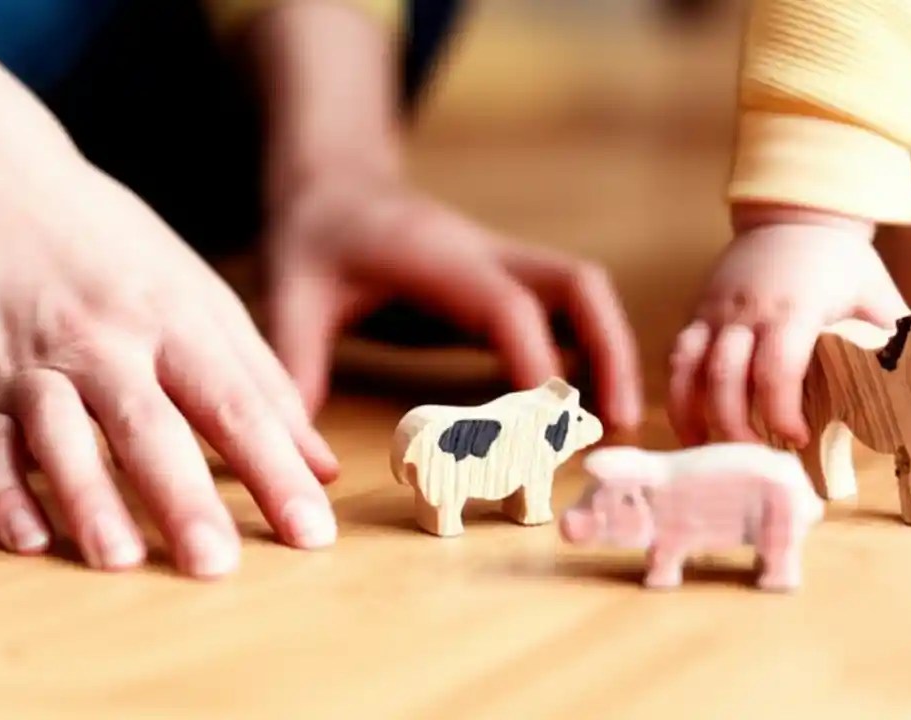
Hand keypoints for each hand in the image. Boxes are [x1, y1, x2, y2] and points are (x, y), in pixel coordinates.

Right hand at [0, 149, 339, 578]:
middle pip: (149, 428)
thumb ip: (263, 383)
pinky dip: (3, 492)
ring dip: (88, 500)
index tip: (312, 531)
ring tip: (122, 559)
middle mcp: (103, 344)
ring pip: (60, 437)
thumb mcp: (202, 298)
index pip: (234, 406)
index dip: (275, 471)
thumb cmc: (115, 253)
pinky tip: (30, 539)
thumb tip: (321, 465)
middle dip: (183, 499)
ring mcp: (32, 366)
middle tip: (217, 565)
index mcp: (172, 322)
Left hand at [261, 170, 643, 429]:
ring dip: (611, 352)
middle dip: (610, 350)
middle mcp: (485, 254)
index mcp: (437, 256)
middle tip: (621, 423)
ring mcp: (503, 265)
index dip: (535, 366)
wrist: (335, 185)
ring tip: (616, 423)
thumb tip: (298, 451)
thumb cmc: (316, 237)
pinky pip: (566, 312)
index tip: (547, 431)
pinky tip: (585, 405)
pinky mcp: (505, 284)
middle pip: (580, 285)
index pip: (506, 306)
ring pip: (586, 295)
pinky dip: (588, 353)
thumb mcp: (289, 295)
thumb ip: (295, 364)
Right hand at [668, 204, 907, 446]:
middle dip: (737, 425)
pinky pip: (677, 358)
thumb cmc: (841, 263)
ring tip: (718, 452)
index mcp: (795, 308)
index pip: (776, 366)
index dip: (781, 409)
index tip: (797, 437)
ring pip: (690, 368)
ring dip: (699, 415)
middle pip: (725, 376)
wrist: (794, 215)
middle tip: (761, 457)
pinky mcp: (698, 315)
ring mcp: (717, 312)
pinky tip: (692, 428)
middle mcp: (748, 311)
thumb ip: (904, 339)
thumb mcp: (878, 294)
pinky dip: (679, 397)